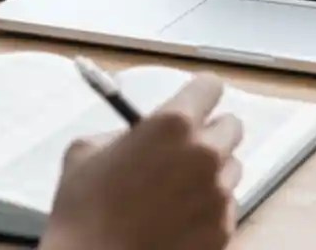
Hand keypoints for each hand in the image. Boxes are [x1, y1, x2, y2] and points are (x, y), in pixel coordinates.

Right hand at [41, 74, 244, 249]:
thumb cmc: (84, 211)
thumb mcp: (87, 151)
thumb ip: (122, 131)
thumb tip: (137, 133)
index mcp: (172, 124)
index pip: (210, 87)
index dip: (200, 95)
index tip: (194, 103)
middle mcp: (204, 153)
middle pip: (231, 127)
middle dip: (210, 132)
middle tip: (185, 147)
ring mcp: (218, 193)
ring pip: (231, 168)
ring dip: (211, 171)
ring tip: (176, 189)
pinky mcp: (224, 228)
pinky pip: (226, 206)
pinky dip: (208, 207)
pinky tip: (177, 217)